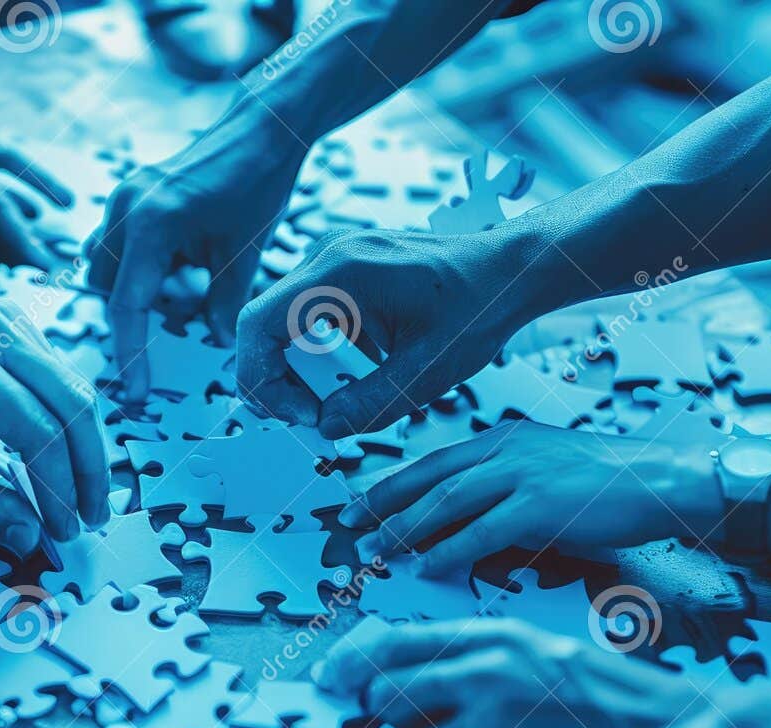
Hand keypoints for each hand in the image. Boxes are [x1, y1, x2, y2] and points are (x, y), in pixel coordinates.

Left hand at [0, 294, 109, 551]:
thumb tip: (29, 536)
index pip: (39, 432)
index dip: (58, 490)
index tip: (62, 532)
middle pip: (72, 403)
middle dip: (88, 470)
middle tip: (89, 519)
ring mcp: (2, 316)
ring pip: (71, 386)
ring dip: (82, 445)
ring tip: (79, 497)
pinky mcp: (6, 319)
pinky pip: (54, 372)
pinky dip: (63, 417)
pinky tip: (58, 458)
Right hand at [86, 137, 301, 397]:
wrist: (263, 127)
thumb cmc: (259, 182)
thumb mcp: (246, 252)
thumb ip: (224, 303)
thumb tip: (217, 345)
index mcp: (153, 222)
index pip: (128, 304)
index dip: (130, 353)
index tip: (135, 392)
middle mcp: (127, 208)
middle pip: (109, 289)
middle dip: (137, 316)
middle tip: (178, 326)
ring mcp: (124, 198)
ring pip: (107, 269)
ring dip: (138, 289)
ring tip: (188, 284)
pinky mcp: (131, 195)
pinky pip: (119, 246)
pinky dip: (142, 267)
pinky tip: (182, 263)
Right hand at [238, 229, 529, 437]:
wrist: (510, 270)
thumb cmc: (480, 305)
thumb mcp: (427, 369)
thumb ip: (370, 404)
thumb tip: (325, 427)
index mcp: (341, 272)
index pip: (259, 325)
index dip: (263, 379)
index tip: (302, 414)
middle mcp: (328, 256)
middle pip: (269, 329)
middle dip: (287, 383)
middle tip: (321, 419)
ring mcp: (334, 258)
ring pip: (290, 327)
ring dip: (312, 371)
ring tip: (352, 396)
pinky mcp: (346, 270)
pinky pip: (315, 318)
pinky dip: (329, 353)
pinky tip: (367, 370)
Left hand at [338, 422, 723, 572]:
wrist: (666, 480)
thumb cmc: (611, 486)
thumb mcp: (548, 472)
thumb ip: (506, 489)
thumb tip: (463, 523)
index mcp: (505, 437)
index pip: (433, 461)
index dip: (391, 484)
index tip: (357, 505)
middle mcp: (507, 448)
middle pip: (428, 477)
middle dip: (383, 505)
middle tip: (349, 530)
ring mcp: (523, 473)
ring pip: (446, 501)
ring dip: (405, 529)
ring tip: (376, 552)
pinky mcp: (542, 503)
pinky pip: (482, 530)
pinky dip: (448, 549)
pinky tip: (425, 567)